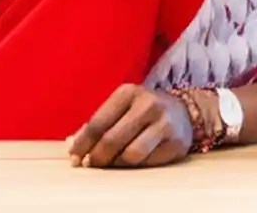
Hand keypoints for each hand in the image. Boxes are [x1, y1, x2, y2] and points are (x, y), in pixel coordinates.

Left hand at [67, 84, 195, 167]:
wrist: (184, 110)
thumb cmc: (141, 111)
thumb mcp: (119, 108)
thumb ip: (96, 125)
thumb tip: (72, 146)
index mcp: (129, 92)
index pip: (97, 123)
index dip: (82, 144)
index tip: (74, 156)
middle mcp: (149, 104)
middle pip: (112, 141)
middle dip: (97, 157)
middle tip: (92, 164)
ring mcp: (166, 123)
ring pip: (131, 155)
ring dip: (118, 163)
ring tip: (115, 160)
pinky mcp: (177, 142)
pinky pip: (148, 162)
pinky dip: (137, 165)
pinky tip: (135, 158)